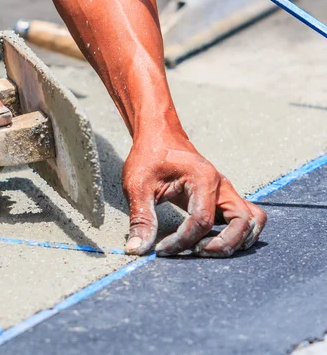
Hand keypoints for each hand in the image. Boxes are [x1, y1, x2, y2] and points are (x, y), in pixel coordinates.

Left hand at [122, 131, 266, 257]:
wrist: (159, 138)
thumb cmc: (148, 157)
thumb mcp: (137, 185)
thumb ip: (141, 218)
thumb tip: (137, 250)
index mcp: (202, 178)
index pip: (202, 221)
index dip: (183, 241)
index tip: (161, 249)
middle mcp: (222, 185)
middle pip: (242, 222)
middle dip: (222, 245)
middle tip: (193, 252)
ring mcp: (227, 192)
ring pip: (252, 221)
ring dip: (236, 241)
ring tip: (205, 249)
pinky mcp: (224, 198)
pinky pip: (247, 218)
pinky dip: (239, 234)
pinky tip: (212, 242)